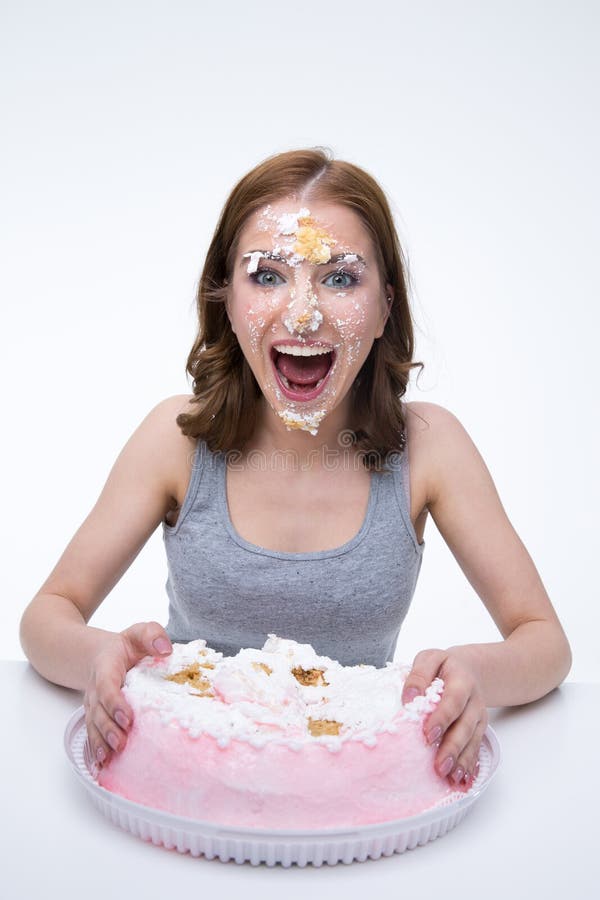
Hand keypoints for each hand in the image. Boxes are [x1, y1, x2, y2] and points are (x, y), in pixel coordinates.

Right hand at [84, 621, 171, 766]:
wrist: (102, 655)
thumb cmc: (127, 646)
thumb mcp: (140, 633)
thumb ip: (152, 634)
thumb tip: (165, 649)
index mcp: (106, 668)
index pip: (106, 685)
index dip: (114, 702)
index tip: (127, 716)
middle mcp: (96, 689)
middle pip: (98, 711)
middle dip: (108, 728)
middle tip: (121, 742)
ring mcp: (94, 705)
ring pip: (93, 725)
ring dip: (101, 741)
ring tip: (111, 756)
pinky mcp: (96, 716)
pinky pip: (93, 733)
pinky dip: (96, 748)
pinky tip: (102, 763)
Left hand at [401, 648, 487, 788]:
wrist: (468, 669)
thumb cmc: (442, 666)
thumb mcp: (429, 659)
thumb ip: (419, 675)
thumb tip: (409, 698)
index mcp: (461, 681)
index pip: (453, 701)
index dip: (442, 718)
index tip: (428, 734)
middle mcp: (474, 701)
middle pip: (465, 726)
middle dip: (452, 747)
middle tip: (439, 765)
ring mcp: (478, 717)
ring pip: (472, 740)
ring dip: (461, 760)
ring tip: (450, 777)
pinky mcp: (478, 729)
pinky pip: (476, 748)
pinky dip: (469, 764)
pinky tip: (461, 779)